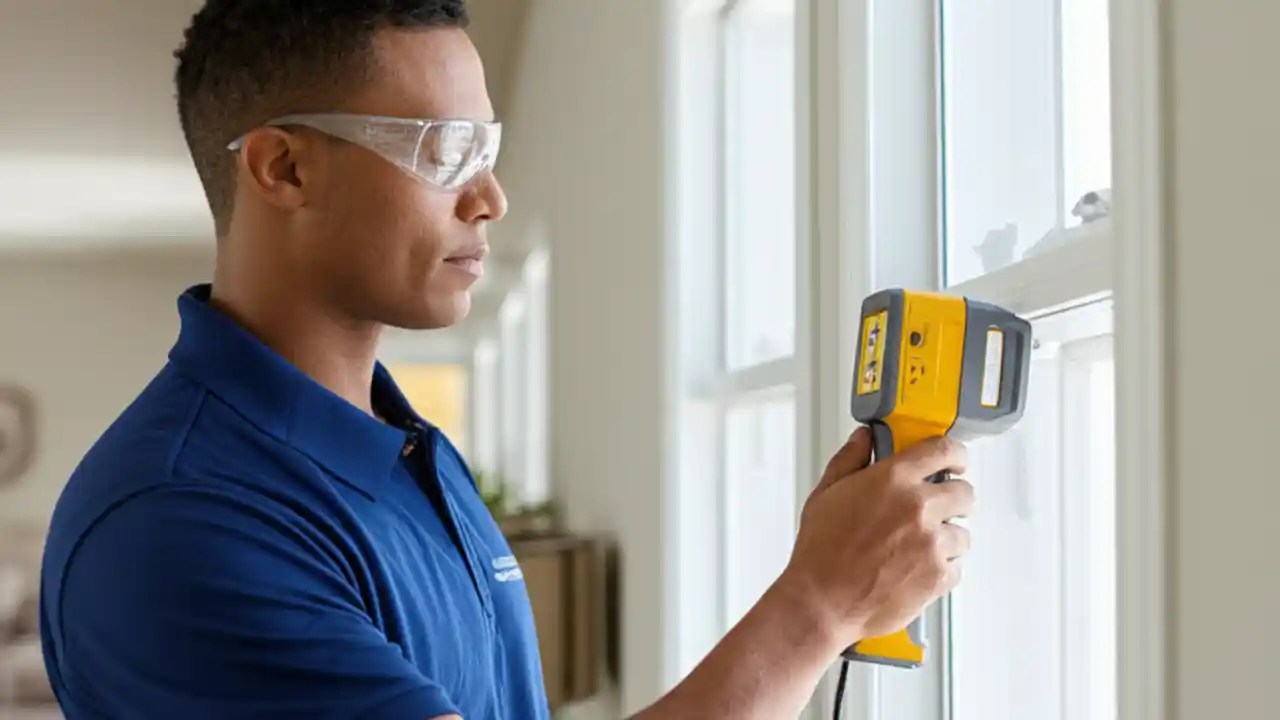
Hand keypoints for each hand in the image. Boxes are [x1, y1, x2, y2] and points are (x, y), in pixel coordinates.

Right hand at [780, 428, 973, 645]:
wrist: (822, 602)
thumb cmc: (820, 553)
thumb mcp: (826, 494)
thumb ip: (850, 459)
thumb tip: (863, 439)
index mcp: (893, 479)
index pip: (944, 450)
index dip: (955, 455)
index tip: (954, 461)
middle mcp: (918, 507)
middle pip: (964, 492)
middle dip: (953, 498)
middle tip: (936, 509)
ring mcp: (932, 542)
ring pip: (963, 533)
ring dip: (946, 538)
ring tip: (917, 547)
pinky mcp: (939, 575)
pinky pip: (957, 567)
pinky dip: (941, 568)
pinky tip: (915, 568)